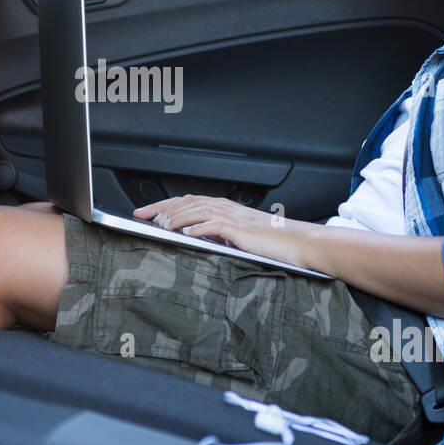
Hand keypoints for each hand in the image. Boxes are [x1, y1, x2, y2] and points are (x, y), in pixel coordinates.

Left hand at [132, 194, 308, 266]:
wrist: (301, 243)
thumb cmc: (275, 243)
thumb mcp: (241, 237)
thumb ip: (220, 235)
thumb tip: (197, 238)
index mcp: (226, 208)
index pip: (189, 201)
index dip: (166, 205)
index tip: (147, 212)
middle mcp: (228, 209)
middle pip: (188, 202)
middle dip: (162, 207)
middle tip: (142, 214)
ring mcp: (235, 218)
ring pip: (199, 211)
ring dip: (177, 217)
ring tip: (160, 224)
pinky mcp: (243, 231)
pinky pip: (217, 226)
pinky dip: (199, 228)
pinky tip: (186, 234)